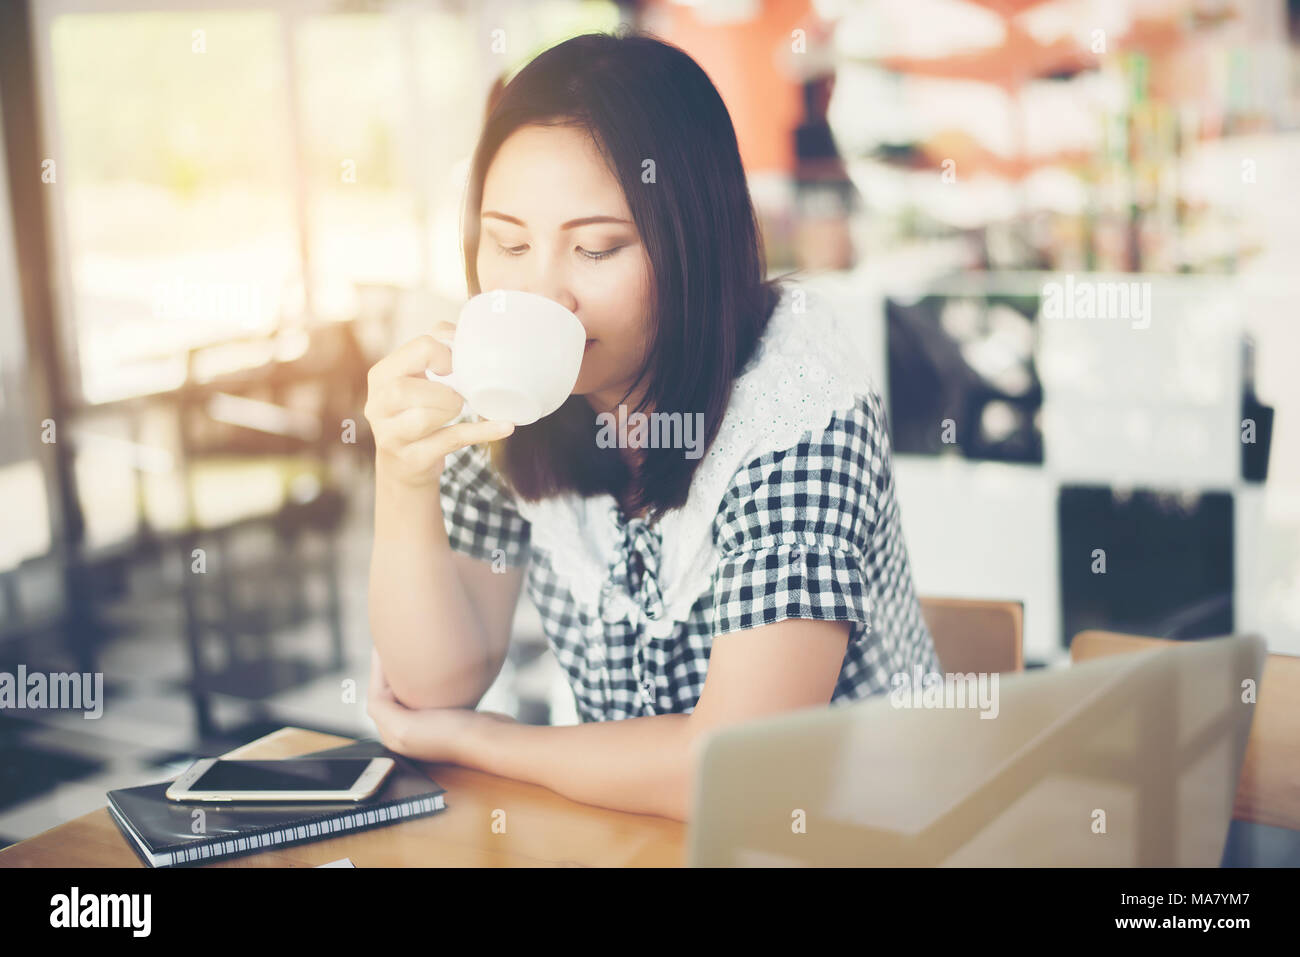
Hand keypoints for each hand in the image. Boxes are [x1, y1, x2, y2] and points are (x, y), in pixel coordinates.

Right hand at [363, 324, 513, 487]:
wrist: (403, 466)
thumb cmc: (414, 411)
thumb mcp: (415, 378)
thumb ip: (433, 348)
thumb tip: (461, 331)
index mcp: (381, 375)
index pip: (417, 350)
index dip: (445, 354)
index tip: (454, 366)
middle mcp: (377, 405)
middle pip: (404, 389)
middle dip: (441, 390)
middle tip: (456, 395)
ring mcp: (391, 435)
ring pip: (424, 418)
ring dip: (452, 411)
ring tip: (460, 411)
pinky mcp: (412, 459)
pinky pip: (451, 440)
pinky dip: (481, 432)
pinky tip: (505, 426)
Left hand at [366, 648, 513, 761]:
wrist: (489, 740)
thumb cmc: (450, 736)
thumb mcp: (405, 727)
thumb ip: (382, 710)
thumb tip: (375, 693)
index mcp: (394, 733)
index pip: (377, 697)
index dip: (377, 671)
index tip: (382, 647)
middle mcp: (407, 729)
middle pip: (390, 694)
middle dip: (389, 671)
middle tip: (390, 646)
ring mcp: (426, 723)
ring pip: (407, 692)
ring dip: (406, 674)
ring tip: (407, 653)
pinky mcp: (445, 716)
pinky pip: (426, 694)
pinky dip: (423, 680)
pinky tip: (432, 669)